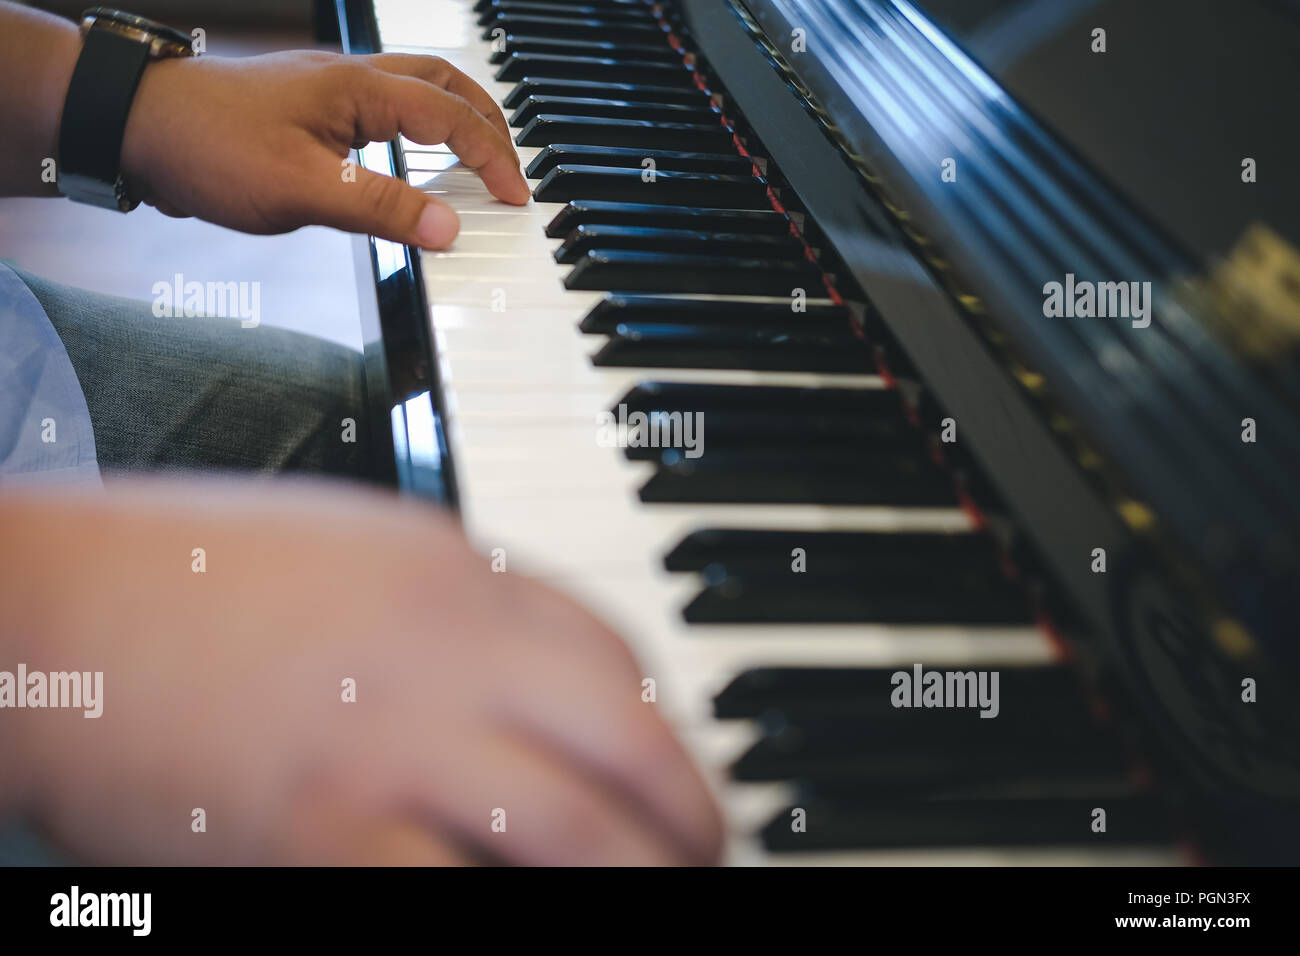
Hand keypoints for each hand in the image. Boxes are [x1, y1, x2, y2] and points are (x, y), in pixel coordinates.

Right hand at [2, 480, 721, 864]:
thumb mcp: (360, 553)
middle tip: (707, 854)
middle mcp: (444, 655)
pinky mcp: (321, 834)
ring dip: (633, 873)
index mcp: (458, 578)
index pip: (618, 656)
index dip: (668, 726)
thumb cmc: (192, 578)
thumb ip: (460, 608)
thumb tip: (539, 672)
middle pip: (628, 738)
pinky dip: (506, 905)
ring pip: (572, 831)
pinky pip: (451, 890)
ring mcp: (390, 747)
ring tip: (659, 894)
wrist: (54, 611)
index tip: (679, 772)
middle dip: (688, 812)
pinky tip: (526, 906)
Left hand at [119, 51, 530, 248]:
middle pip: (444, 82)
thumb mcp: (302, 188)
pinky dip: (416, 128)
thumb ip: (381, 209)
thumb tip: (450, 228)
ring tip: (476, 158)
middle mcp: (349, 78)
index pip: (450, 116)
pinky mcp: (308, 107)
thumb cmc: (208, 146)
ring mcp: (328, 88)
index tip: (515, 197)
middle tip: (511, 166)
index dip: (491, 156)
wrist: (135, 124)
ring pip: (414, 87)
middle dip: (488, 121)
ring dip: (455, 118)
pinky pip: (382, 107)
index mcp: (358, 89)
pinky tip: (408, 160)